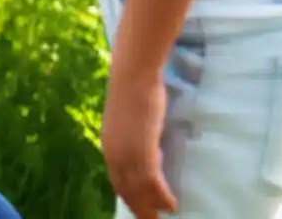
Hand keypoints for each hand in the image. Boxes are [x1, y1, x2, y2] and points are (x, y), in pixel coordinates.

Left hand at [101, 74, 176, 218]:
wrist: (133, 76)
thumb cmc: (133, 92)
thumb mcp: (130, 121)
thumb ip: (134, 137)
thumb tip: (148, 149)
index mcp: (109, 147)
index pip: (117, 180)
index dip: (129, 196)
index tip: (138, 208)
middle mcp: (114, 154)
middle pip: (126, 191)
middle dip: (139, 209)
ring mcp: (126, 154)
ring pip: (139, 191)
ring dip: (152, 209)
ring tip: (164, 217)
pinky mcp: (142, 151)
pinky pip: (153, 183)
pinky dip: (162, 197)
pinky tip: (172, 205)